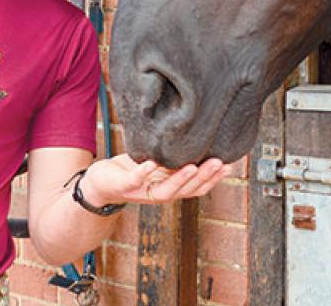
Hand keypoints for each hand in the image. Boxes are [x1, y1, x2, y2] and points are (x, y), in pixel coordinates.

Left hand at [79, 154, 230, 206]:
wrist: (100, 183)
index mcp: (170, 188)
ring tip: (193, 166)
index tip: (229, 166)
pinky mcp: (124, 185)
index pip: (196, 187)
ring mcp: (142, 191)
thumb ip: (174, 158)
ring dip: (180, 179)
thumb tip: (196, 138)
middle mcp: (159, 193)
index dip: (213, 179)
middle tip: (218, 163)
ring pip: (165, 191)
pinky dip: (144, 172)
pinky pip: (135, 179)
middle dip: (203, 178)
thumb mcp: (157, 164)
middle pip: (186, 190)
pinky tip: (152, 163)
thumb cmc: (132, 170)